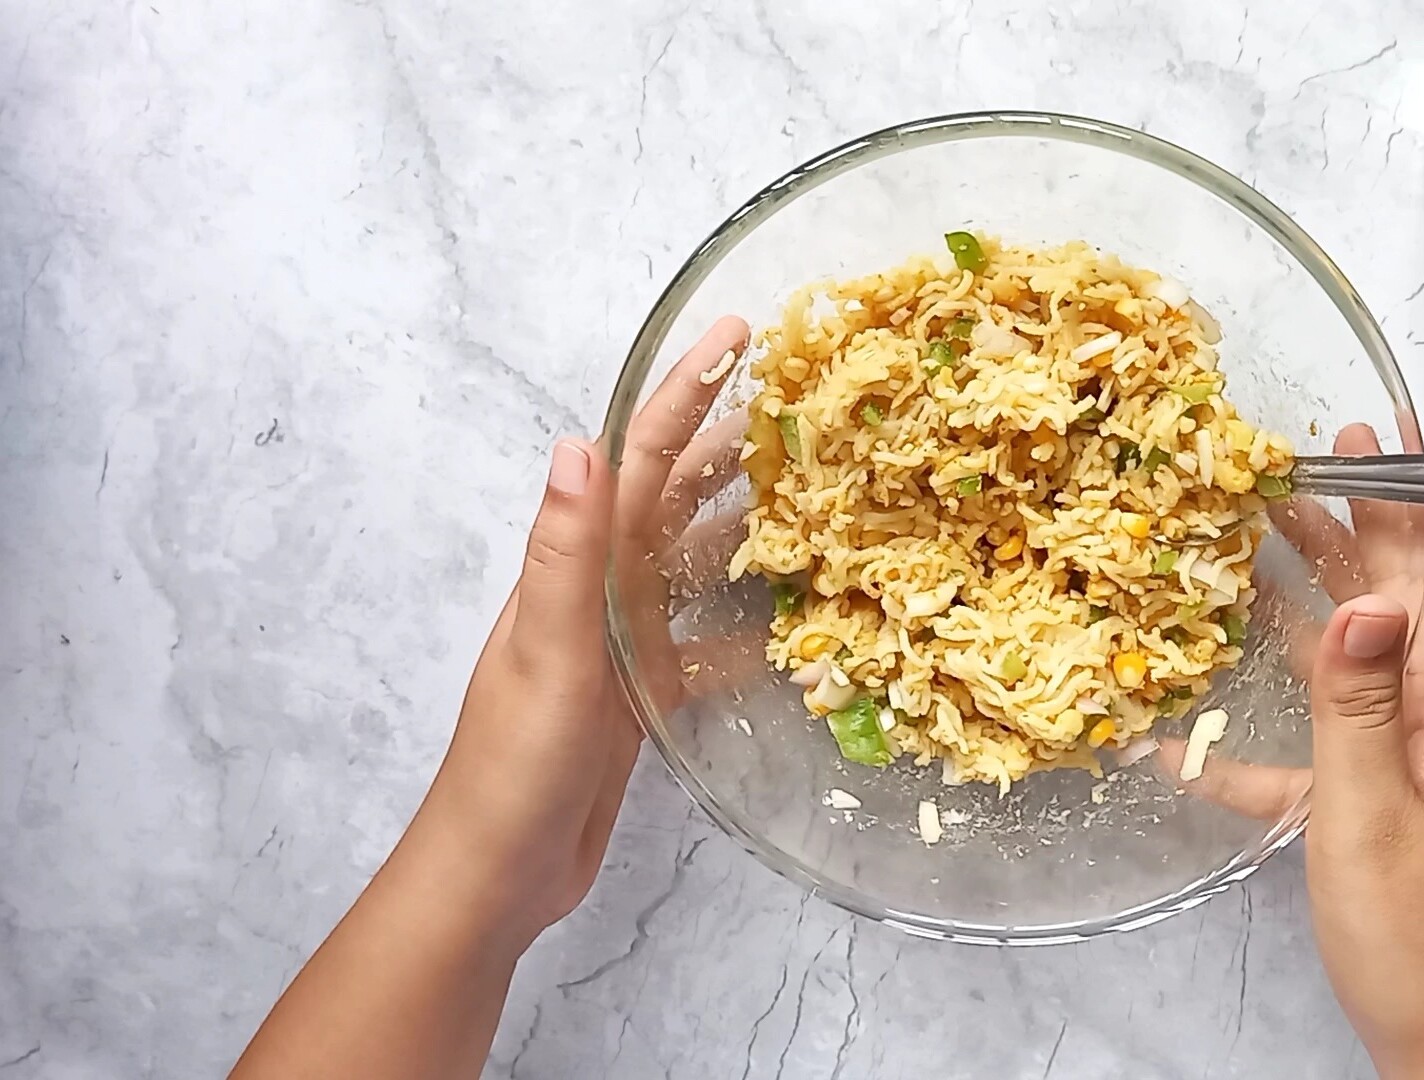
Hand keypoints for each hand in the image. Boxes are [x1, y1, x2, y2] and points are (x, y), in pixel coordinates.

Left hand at [231, 319, 752, 1079]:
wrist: (498, 871)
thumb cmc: (513, 766)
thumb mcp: (546, 654)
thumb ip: (564, 554)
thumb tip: (575, 444)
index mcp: (577, 568)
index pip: (638, 459)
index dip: (685, 393)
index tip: (739, 334)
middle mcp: (599, 592)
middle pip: (673, 498)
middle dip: (726, 441)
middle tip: (797, 398)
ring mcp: (621, 643)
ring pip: (694, 564)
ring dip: (744, 524)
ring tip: (810, 491)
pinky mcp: (642, 695)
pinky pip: (704, 640)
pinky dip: (745, 626)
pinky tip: (791, 624)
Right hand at [1158, 422, 1423, 1077]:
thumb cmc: (1418, 938)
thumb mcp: (1371, 811)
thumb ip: (1358, 701)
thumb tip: (1363, 598)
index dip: (1396, 507)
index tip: (1374, 436)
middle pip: (1389, 610)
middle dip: (1343, 540)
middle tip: (1290, 477)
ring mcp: (1413, 769)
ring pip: (1351, 670)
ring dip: (1303, 616)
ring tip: (1251, 556)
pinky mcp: (1378, 812)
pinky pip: (1315, 757)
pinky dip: (1260, 746)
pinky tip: (1186, 749)